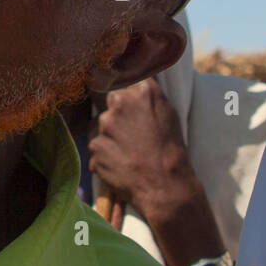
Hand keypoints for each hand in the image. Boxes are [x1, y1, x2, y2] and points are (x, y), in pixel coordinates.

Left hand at [88, 80, 225, 265]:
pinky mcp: (94, 146)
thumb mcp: (167, 113)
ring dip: (108, 137)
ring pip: (99, 127)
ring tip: (129, 152)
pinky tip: (121, 163)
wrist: (165, 184)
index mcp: (141, 91)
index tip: (126, 108)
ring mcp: (104, 125)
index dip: (122, 97)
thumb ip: (145, 96)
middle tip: (131, 135)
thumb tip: (129, 84)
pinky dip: (104, 155)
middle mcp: (119, 103)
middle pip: (107, 104)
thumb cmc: (170, 148)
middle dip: (115, 117)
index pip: (120, 82)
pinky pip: (96, 147)